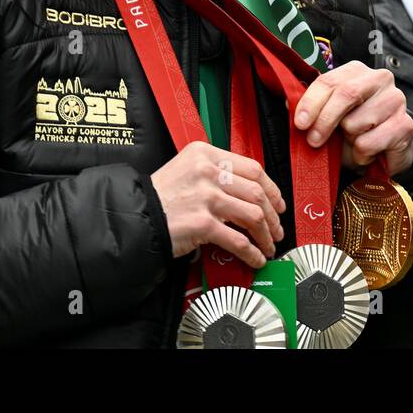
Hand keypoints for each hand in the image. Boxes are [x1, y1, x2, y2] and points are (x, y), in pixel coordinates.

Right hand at [151, 141, 285, 268]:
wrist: (135, 215)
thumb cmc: (159, 196)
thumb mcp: (186, 168)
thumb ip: (215, 172)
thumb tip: (247, 191)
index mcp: (205, 154)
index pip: (252, 168)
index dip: (271, 188)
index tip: (277, 202)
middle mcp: (207, 172)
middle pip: (257, 192)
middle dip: (273, 215)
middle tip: (276, 228)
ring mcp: (206, 197)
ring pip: (253, 216)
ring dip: (266, 235)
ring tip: (268, 244)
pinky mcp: (203, 223)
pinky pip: (238, 240)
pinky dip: (252, 252)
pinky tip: (255, 258)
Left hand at [292, 62, 412, 175]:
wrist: (386, 150)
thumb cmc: (354, 129)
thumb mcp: (330, 115)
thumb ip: (312, 107)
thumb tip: (289, 105)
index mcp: (356, 71)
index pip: (329, 81)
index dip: (311, 102)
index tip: (300, 123)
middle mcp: (379, 79)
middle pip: (345, 94)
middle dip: (325, 121)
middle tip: (313, 141)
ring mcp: (395, 100)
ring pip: (357, 123)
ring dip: (348, 141)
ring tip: (353, 142)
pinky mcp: (404, 124)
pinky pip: (369, 143)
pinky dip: (361, 154)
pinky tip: (366, 152)